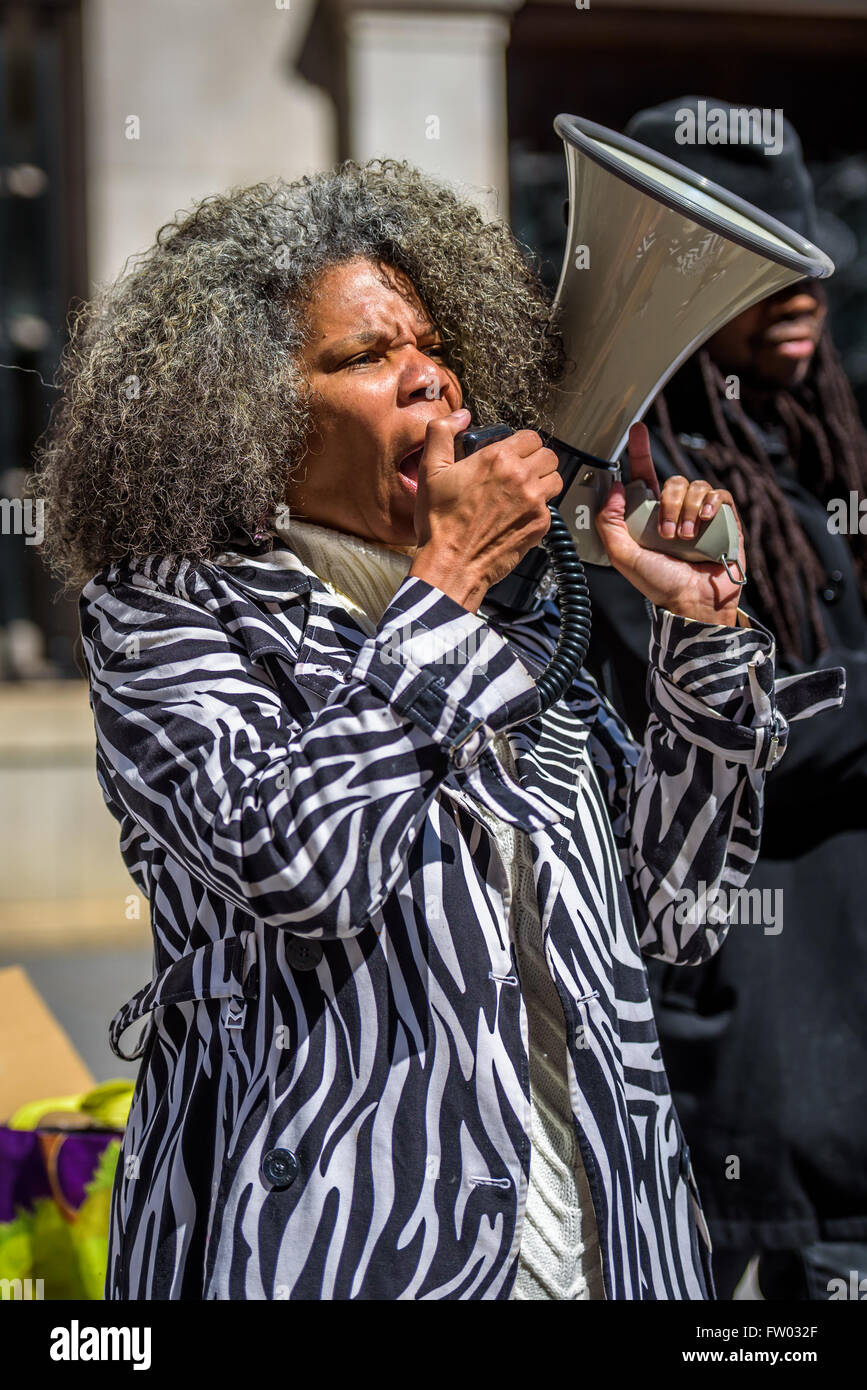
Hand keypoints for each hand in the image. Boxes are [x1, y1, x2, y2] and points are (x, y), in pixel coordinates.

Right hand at [410, 409, 562, 609]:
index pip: (531, 436)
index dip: (522, 443)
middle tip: (521, 470)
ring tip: (524, 491)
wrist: (452, 564)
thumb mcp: (430, 471)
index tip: (513, 452)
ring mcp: (534, 502)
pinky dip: (538, 509)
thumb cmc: (441, 523)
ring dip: (543, 481)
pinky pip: (549, 508)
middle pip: (549, 455)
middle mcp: (521, 477)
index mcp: (497, 459)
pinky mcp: (539, 524)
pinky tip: (517, 514)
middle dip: (536, 460)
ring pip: (555, 479)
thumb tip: (460, 416)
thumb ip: (442, 433)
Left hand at [594, 423, 746, 626]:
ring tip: (685, 538)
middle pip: (672, 480)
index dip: (640, 451)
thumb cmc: (659, 584)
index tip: (637, 429)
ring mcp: (700, 515)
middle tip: (667, 533)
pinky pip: (718, 494)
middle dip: (668, 503)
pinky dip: (710, 504)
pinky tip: (705, 522)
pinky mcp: (723, 519)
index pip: (644, 476)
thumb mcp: (623, 556)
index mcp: (650, 516)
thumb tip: (613, 487)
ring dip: (688, 510)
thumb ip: (610, 523)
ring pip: (695, 486)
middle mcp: (675, 511)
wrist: (693, 603)